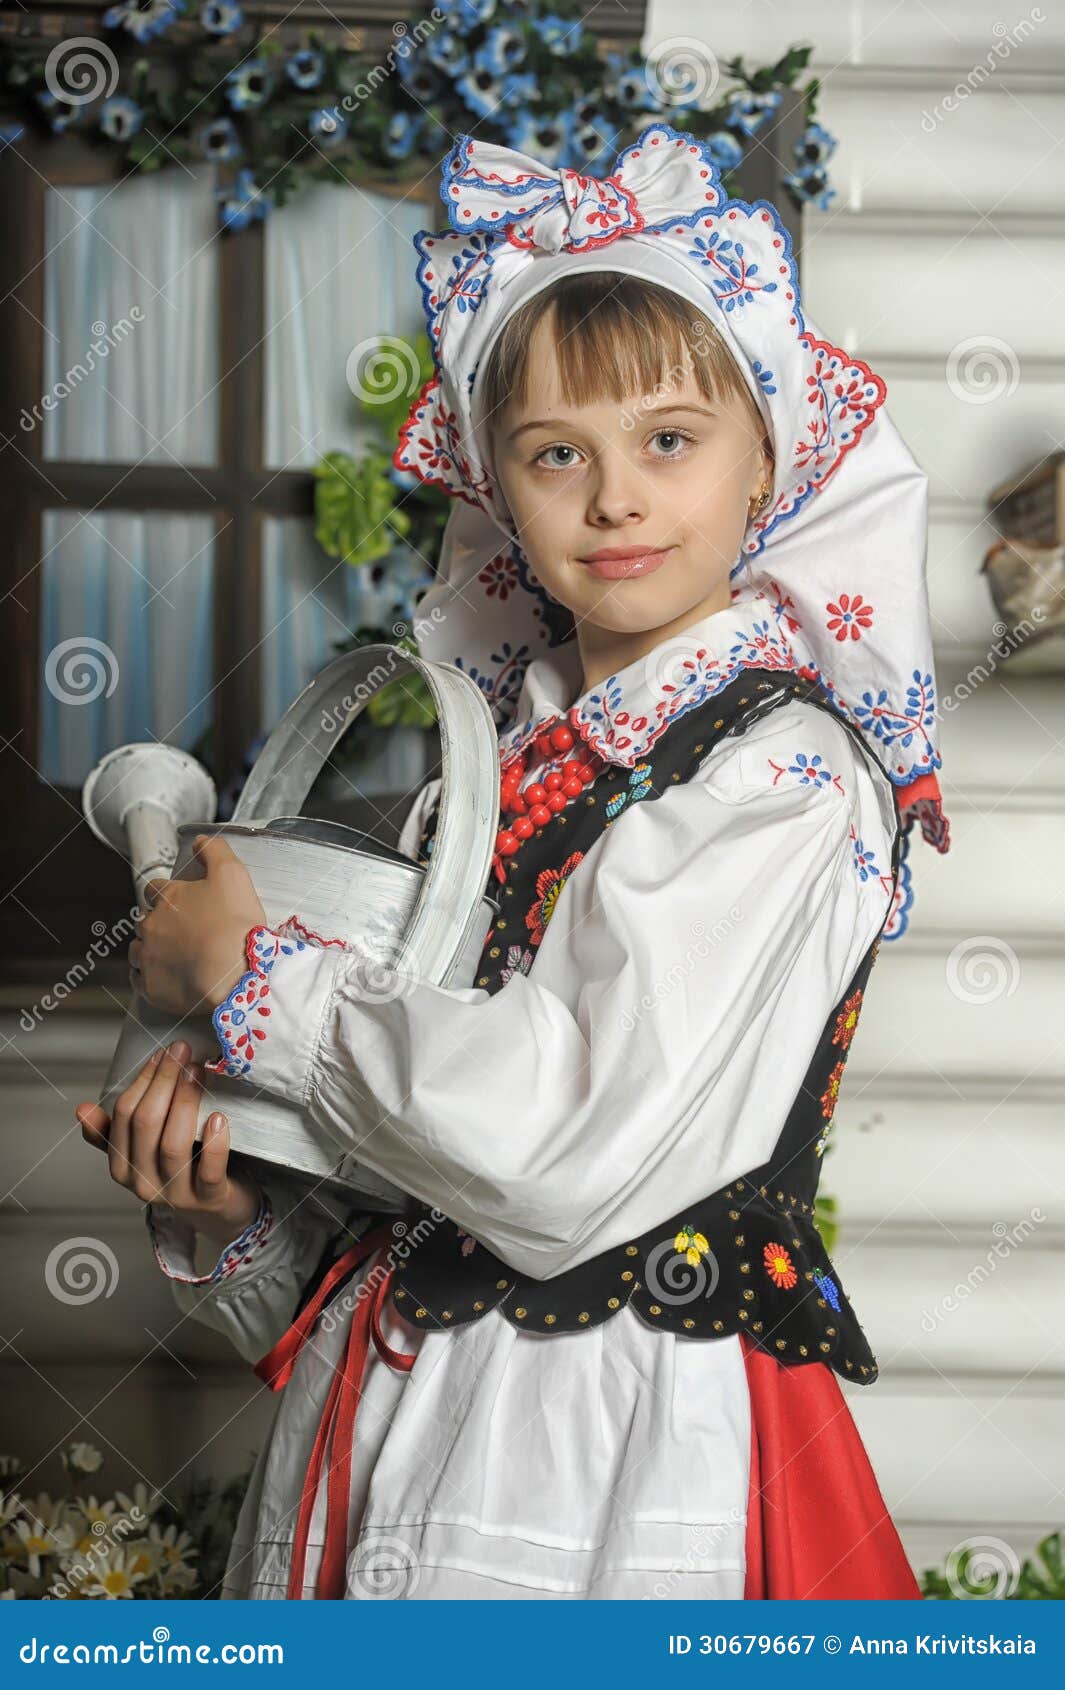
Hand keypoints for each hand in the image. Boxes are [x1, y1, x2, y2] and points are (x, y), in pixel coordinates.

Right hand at [75, 1042, 260, 1246]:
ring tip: (198, 1072)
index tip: (162, 1053)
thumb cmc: (181, 1168)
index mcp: (122, 1166)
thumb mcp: (143, 1150)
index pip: (124, 1115)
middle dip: (164, 1081)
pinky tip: (220, 1116)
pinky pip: (209, 1171)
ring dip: (186, 1102)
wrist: (217, 1210)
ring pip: (173, 1144)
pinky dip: (214, 1142)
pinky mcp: (209, 1199)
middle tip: (182, 1052)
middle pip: (147, 1124)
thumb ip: (116, 1131)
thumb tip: (82, 1109)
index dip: (143, 1080)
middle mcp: (143, 1182)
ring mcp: (176, 1194)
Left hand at [129, 834, 265, 1018]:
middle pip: (145, 919)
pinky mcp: (151, 986)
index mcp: (169, 897)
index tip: (180, 901)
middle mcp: (152, 925)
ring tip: (174, 955)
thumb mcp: (233, 874)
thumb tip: (201, 841)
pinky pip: (140, 979)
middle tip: (183, 930)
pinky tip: (166, 975)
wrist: (234, 976)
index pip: (155, 888)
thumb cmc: (235, 927)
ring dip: (151, 948)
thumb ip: (215, 850)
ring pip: (138, 949)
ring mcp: (148, 957)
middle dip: (159, 922)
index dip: (168, 893)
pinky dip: (149, 976)